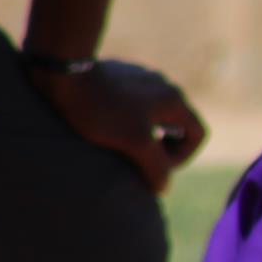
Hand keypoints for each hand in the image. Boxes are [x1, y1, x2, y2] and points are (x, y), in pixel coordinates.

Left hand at [27, 59, 207, 193]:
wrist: (64, 73)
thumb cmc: (101, 109)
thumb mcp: (134, 142)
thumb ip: (156, 166)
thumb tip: (163, 188)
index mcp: (173, 100)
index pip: (198, 134)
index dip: (183, 157)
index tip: (157, 167)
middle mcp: (163, 85)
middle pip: (177, 124)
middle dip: (163, 147)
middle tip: (140, 160)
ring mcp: (140, 78)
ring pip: (154, 114)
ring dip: (146, 133)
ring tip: (121, 144)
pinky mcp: (118, 75)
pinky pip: (134, 103)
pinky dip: (128, 119)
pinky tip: (105, 125)